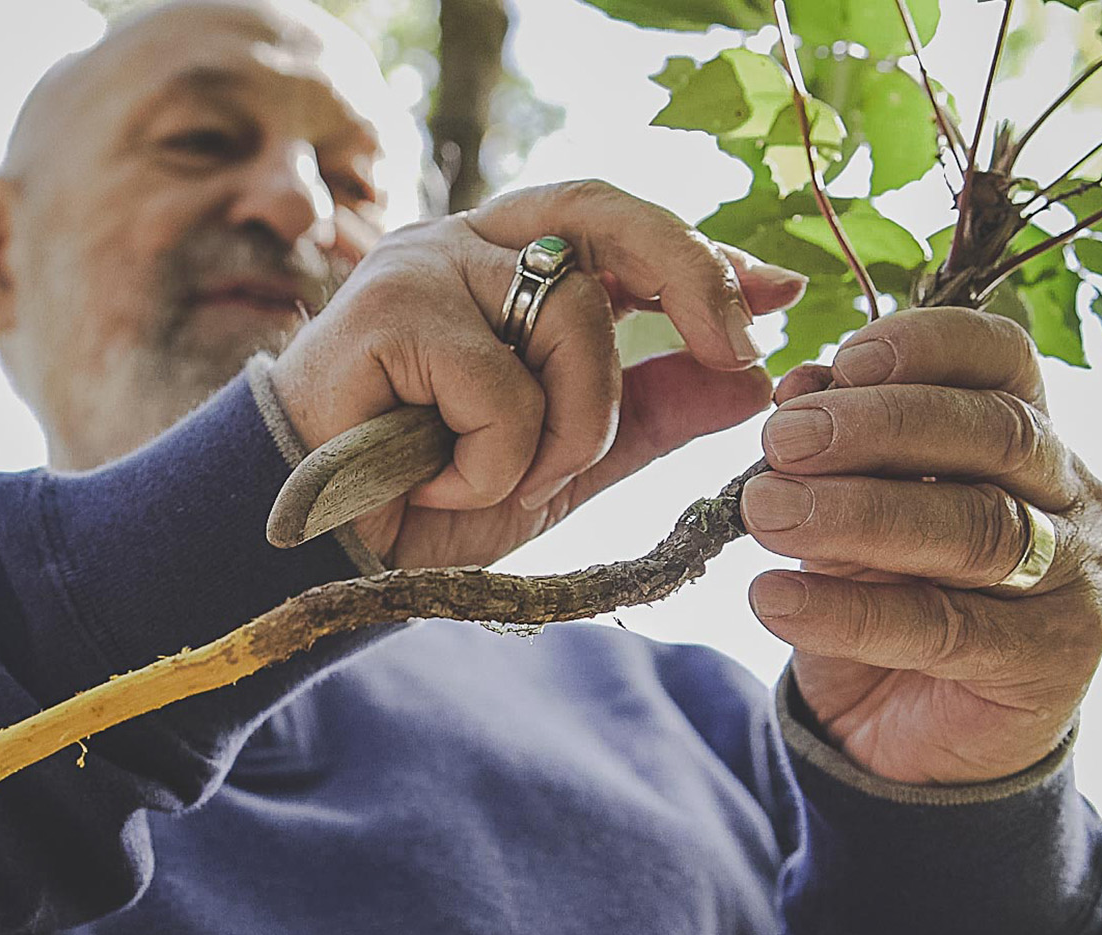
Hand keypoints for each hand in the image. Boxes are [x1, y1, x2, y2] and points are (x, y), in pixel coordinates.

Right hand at [269, 180, 806, 569]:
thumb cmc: (425, 495)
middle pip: (605, 215)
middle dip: (690, 277)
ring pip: (574, 320)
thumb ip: (647, 415)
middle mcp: (466, 246)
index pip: (620, 230)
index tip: (781, 296)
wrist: (321, 551)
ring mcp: (424, 265)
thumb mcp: (561, 459)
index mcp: (505, 267)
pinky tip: (438, 479)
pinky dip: (494, 461)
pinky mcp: (388, 310)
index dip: (704, 258)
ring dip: (569, 429)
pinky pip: (503, 386)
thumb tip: (750, 379)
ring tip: (502, 477)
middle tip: (735, 350)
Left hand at [741, 308, 1101, 784]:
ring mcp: (1077, 579)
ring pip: (978, 527)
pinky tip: (773, 598)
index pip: (1002, 357)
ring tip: (763, 512)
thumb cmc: (886, 594)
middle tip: (781, 440)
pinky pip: (942, 628)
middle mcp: (1072, 493)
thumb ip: (833, 455)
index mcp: (1028, 431)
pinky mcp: (1051, 662)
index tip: (840, 358)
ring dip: (859, 513)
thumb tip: (797, 386)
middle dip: (878, 427)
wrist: (907, 732)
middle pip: (995, 433)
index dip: (925, 346)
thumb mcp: (848, 514)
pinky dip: (847, 611)